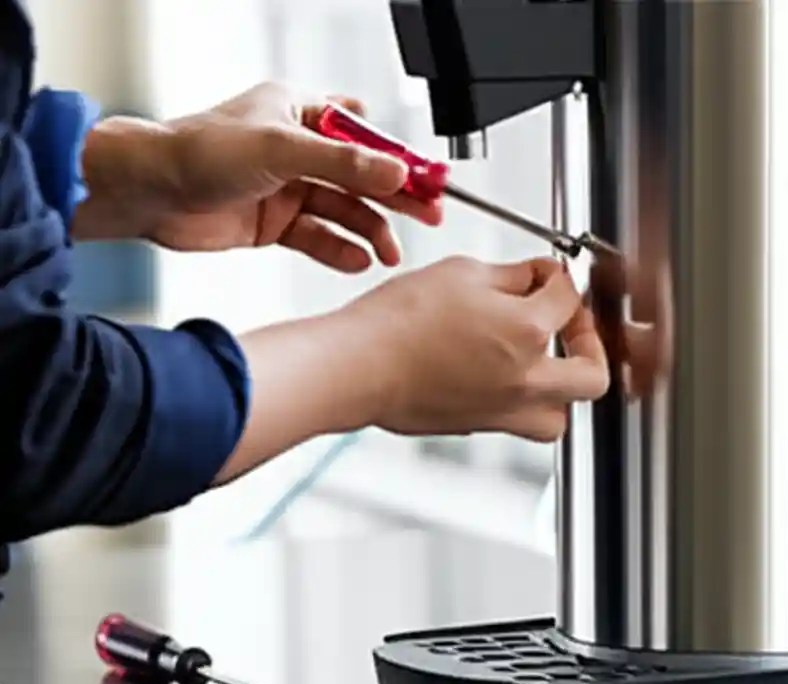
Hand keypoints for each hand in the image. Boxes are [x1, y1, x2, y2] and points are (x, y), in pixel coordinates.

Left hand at [74, 83, 439, 271]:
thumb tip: (397, 173)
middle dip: (397, 199)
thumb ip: (344, 164)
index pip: (365, 136)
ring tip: (390, 252)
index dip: (400, 159)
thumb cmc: (200, 152)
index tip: (430, 180)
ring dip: (370, 230)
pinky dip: (340, 250)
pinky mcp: (274, 224)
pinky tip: (359, 260)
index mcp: (300, 112)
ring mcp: (287, 188)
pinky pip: (319, 237)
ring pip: (344, 211)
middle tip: (432, 216)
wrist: (148, 193)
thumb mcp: (283, 150)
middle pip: (362, 176)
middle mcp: (297, 149)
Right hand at [347, 255, 607, 438]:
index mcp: (526, 332)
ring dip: (562, 388)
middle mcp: (525, 379)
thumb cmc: (397, 322)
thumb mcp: (461, 273)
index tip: (545, 274)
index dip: (558, 277)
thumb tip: (532, 278)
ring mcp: (503, 410)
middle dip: (589, 343)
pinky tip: (503, 375)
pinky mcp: (476, 425)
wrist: (357, 367)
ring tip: (544, 362)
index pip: (568, 298)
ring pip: (562, 415)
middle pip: (592, 373)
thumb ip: (509, 276)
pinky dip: (522, 402)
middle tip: (570, 324)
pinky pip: (520, 422)